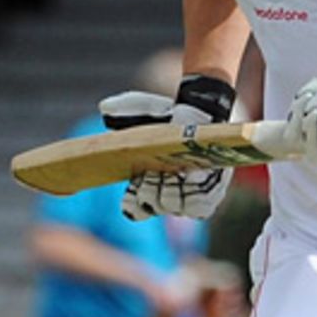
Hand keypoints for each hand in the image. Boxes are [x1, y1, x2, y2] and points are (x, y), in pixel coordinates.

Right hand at [99, 76, 235, 219]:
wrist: (200, 111)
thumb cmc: (168, 115)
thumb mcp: (144, 108)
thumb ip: (124, 108)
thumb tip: (105, 108)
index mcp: (143, 181)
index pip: (133, 208)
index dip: (132, 204)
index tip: (135, 185)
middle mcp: (164, 192)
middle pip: (153, 206)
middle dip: (152, 192)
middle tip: (153, 174)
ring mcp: (187, 195)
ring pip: (175, 207)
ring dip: (172, 194)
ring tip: (175, 174)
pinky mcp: (211, 194)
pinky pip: (201, 208)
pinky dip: (195, 195)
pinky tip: (193, 176)